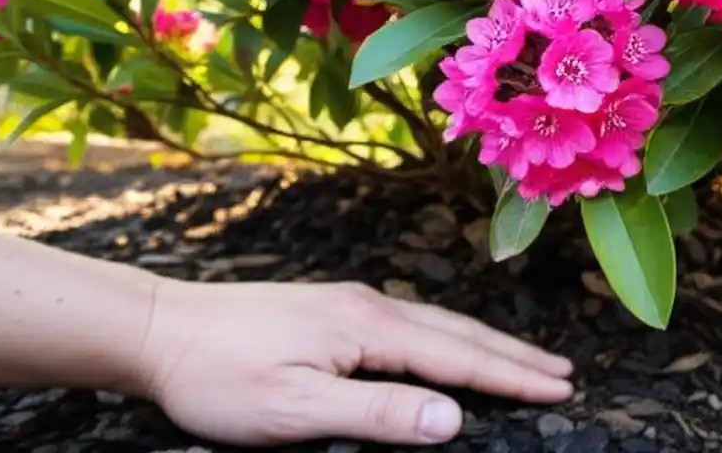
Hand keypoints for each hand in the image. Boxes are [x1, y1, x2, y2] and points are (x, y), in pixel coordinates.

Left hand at [134, 279, 573, 445]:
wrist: (158, 329)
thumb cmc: (218, 374)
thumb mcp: (295, 409)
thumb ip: (377, 413)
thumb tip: (453, 419)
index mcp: (367, 327)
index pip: (457, 357)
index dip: (510, 377)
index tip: (560, 388)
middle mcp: (367, 305)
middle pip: (458, 331)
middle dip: (513, 354)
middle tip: (562, 372)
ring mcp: (350, 302)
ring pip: (436, 322)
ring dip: (485, 343)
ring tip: (522, 359)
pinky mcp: (332, 309)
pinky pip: (410, 322)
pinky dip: (448, 336)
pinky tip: (447, 344)